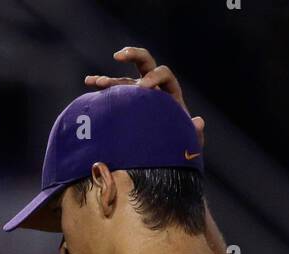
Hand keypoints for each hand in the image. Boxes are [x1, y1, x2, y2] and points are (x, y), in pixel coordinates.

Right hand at [84, 46, 204, 146]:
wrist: (165, 160)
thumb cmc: (178, 151)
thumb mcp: (187, 144)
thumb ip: (194, 134)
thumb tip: (199, 122)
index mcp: (171, 95)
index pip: (164, 75)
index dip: (155, 76)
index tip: (144, 88)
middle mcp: (154, 91)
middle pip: (146, 63)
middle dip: (133, 56)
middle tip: (119, 57)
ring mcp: (139, 97)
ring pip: (125, 79)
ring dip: (110, 78)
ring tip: (95, 82)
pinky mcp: (126, 106)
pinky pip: (114, 93)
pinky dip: (102, 87)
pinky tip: (89, 84)